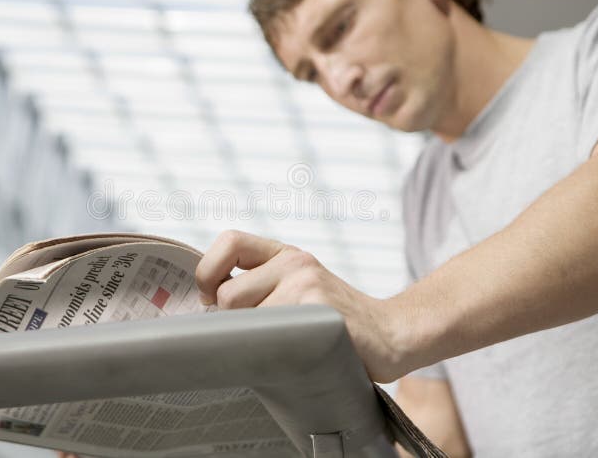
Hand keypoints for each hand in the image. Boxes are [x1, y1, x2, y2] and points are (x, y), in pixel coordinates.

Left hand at [195, 230, 406, 381]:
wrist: (392, 333)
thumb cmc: (335, 320)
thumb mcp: (298, 287)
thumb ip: (258, 286)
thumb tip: (205, 306)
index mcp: (284, 255)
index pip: (228, 242)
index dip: (208, 272)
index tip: (210, 300)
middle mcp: (295, 264)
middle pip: (227, 296)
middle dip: (232, 325)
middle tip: (257, 337)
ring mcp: (308, 286)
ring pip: (246, 321)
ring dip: (256, 342)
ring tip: (282, 347)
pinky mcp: (321, 314)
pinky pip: (273, 338)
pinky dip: (275, 353)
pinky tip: (295, 356)